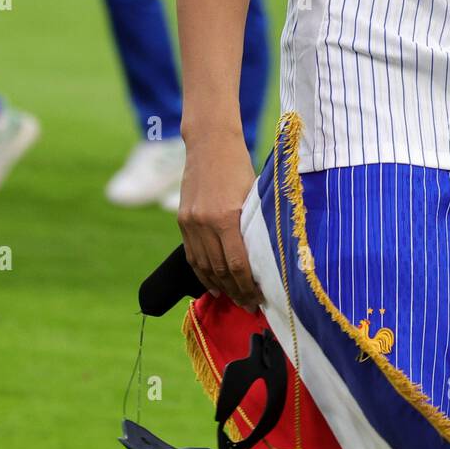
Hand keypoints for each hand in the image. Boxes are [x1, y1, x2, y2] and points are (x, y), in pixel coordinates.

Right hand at [177, 133, 261, 312]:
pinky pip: (192, 255)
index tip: (259, 298)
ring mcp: (190, 222)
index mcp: (226, 216)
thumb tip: (267, 256)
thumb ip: (254, 224)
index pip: (237, 263)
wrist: (210, 142)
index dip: (248, 286)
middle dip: (236, 291)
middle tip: (250, 306)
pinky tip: (213, 286)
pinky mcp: (182, 220)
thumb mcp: (254, 194)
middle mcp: (205, 222)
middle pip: (220, 269)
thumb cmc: (240, 165)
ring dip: (219, 286)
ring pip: (204, 266)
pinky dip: (202, 273)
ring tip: (234, 299)